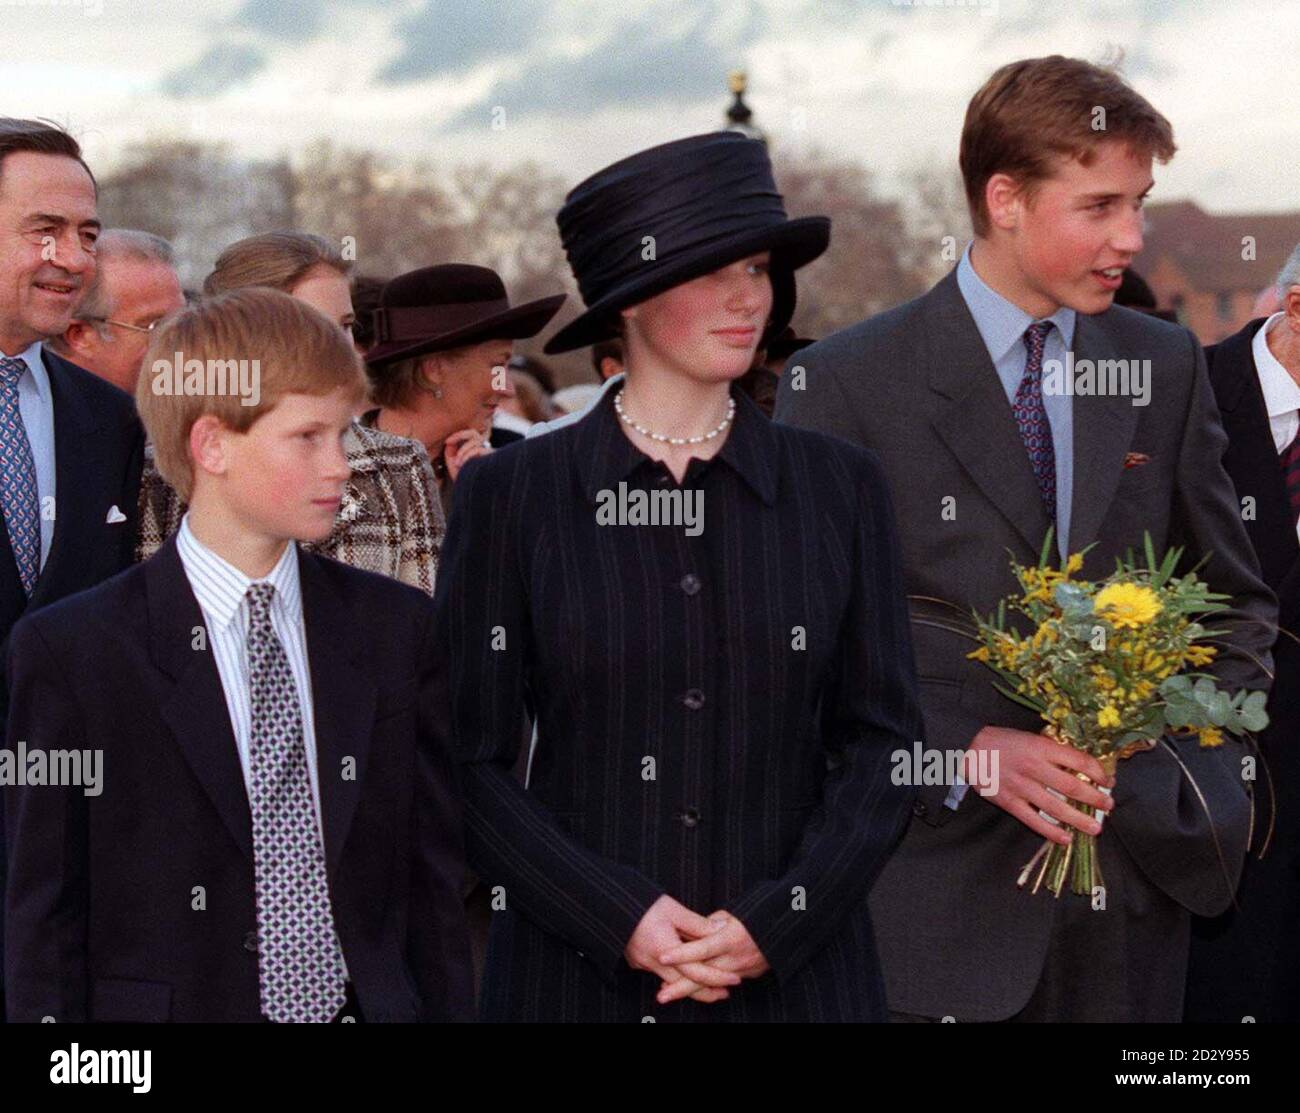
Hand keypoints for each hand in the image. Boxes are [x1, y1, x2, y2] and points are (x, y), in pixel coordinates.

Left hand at [443, 428, 491, 482]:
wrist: (475, 493)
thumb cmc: (465, 481)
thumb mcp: (453, 466)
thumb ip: (450, 453)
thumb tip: (449, 442)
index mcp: (474, 450)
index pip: (468, 436)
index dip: (457, 436)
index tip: (446, 442)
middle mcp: (483, 449)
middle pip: (473, 432)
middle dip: (459, 435)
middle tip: (448, 442)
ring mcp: (489, 452)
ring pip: (475, 440)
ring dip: (462, 451)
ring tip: (457, 463)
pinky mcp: (492, 456)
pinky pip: (477, 449)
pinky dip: (467, 455)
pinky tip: (462, 464)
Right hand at [625, 896, 739, 1004]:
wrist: (611, 905)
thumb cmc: (643, 903)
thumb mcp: (674, 909)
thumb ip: (698, 924)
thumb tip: (721, 930)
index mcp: (665, 949)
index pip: (697, 972)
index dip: (717, 977)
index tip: (734, 980)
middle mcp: (653, 962)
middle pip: (684, 985)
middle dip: (706, 991)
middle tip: (725, 993)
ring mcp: (642, 964)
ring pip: (671, 982)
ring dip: (690, 983)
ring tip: (710, 986)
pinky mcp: (636, 962)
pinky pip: (659, 973)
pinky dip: (674, 975)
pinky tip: (684, 972)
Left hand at [655, 910, 768, 1003]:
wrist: (783, 930)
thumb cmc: (755, 916)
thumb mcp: (731, 914)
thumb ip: (709, 924)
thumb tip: (691, 931)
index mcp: (730, 938)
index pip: (701, 948)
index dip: (681, 953)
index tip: (662, 956)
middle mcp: (734, 958)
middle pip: (703, 975)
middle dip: (680, 987)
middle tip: (660, 995)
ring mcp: (741, 970)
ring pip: (710, 984)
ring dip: (688, 990)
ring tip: (666, 993)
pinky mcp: (746, 976)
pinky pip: (722, 983)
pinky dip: (706, 987)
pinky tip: (688, 990)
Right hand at [970, 726, 1114, 843]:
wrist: (968, 748)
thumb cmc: (1004, 741)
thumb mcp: (1031, 738)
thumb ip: (1053, 751)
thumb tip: (1082, 767)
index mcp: (1041, 748)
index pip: (1079, 760)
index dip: (1098, 772)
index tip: (1108, 781)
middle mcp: (1034, 767)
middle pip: (1072, 786)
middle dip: (1095, 798)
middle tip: (1108, 806)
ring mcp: (1021, 787)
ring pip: (1056, 807)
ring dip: (1079, 819)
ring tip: (1095, 828)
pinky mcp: (1009, 802)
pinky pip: (1033, 820)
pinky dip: (1051, 831)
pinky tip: (1065, 838)